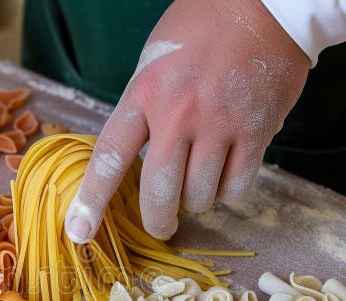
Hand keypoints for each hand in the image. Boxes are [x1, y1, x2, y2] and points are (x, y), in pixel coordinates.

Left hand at [64, 0, 309, 241]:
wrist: (266, 3)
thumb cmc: (201, 30)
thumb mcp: (153, 63)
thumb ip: (141, 110)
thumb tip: (134, 160)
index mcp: (145, 93)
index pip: (109, 158)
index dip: (92, 201)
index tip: (79, 232)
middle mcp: (179, 114)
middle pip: (160, 193)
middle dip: (158, 220)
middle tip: (161, 226)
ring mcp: (220, 124)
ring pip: (200, 196)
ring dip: (197, 200)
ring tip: (200, 181)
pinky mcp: (257, 132)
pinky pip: (237, 187)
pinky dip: (229, 191)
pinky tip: (226, 174)